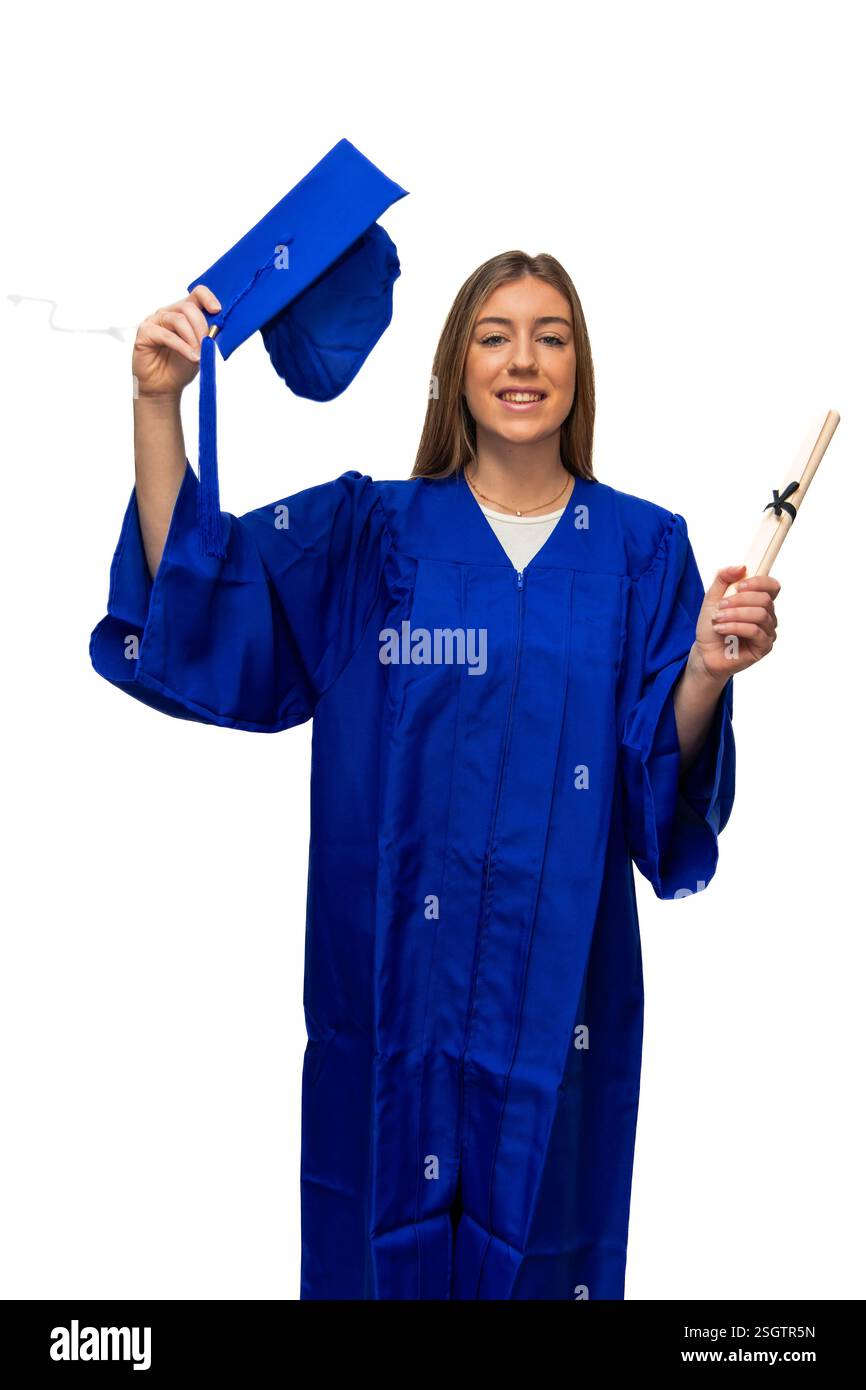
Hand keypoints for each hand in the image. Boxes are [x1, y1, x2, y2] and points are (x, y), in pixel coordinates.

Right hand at [132, 284, 220, 399]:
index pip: (196, 294)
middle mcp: (168, 312)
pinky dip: (182, 347)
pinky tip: (192, 356)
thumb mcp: (200, 349)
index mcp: (183, 312)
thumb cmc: (181, 366)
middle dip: (202, 327)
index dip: (208, 298)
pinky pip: (167, 335)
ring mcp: (155, 320)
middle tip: (208, 345)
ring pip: (178, 319)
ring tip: (199, 355)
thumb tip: (218, 329)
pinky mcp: (145, 332)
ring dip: (193, 338)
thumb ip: (208, 336)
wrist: (164, 386)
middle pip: (188, 307)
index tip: (217, 310)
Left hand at [691, 564, 780, 680]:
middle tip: (721, 606)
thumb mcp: (712, 598)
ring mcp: (768, 632)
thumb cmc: (712, 626)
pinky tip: (721, 629)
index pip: (772, 586)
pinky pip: (755, 632)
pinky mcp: (763, 647)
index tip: (739, 585)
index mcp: (758, 602)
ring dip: (735, 614)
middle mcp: (768, 616)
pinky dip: (735, 627)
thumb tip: (741, 566)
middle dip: (739, 600)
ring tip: (717, 619)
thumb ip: (723, 579)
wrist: (705, 652)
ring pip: (760, 615)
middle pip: (765, 599)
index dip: (759, 582)